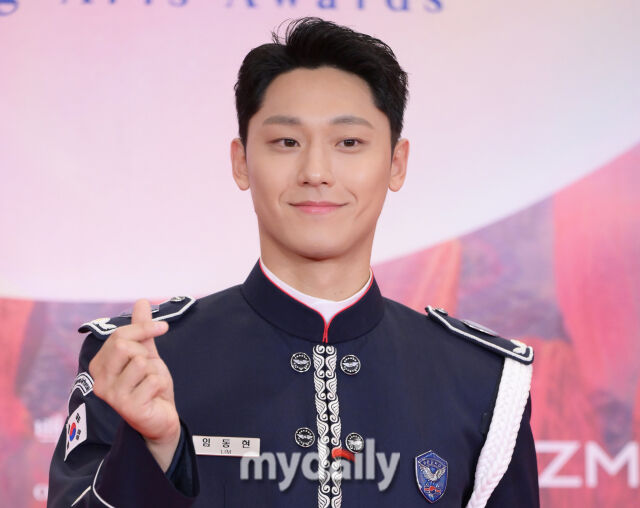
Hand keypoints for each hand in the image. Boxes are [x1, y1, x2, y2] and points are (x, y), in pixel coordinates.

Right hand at [89, 299, 180, 471]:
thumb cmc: (150, 386)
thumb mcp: (147, 353)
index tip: (163, 327)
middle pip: (124, 346)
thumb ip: (142, 329)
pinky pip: (153, 380)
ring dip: (154, 372)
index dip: (144, 327)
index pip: (118, 335)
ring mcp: (111, 396)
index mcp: (99, 365)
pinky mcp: (127, 408)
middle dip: (145, 353)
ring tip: (150, 385)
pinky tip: (154, 396)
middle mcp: (99, 381)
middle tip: (149, 369)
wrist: (161, 418)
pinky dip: (161, 385)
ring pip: (140, 363)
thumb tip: (141, 300)